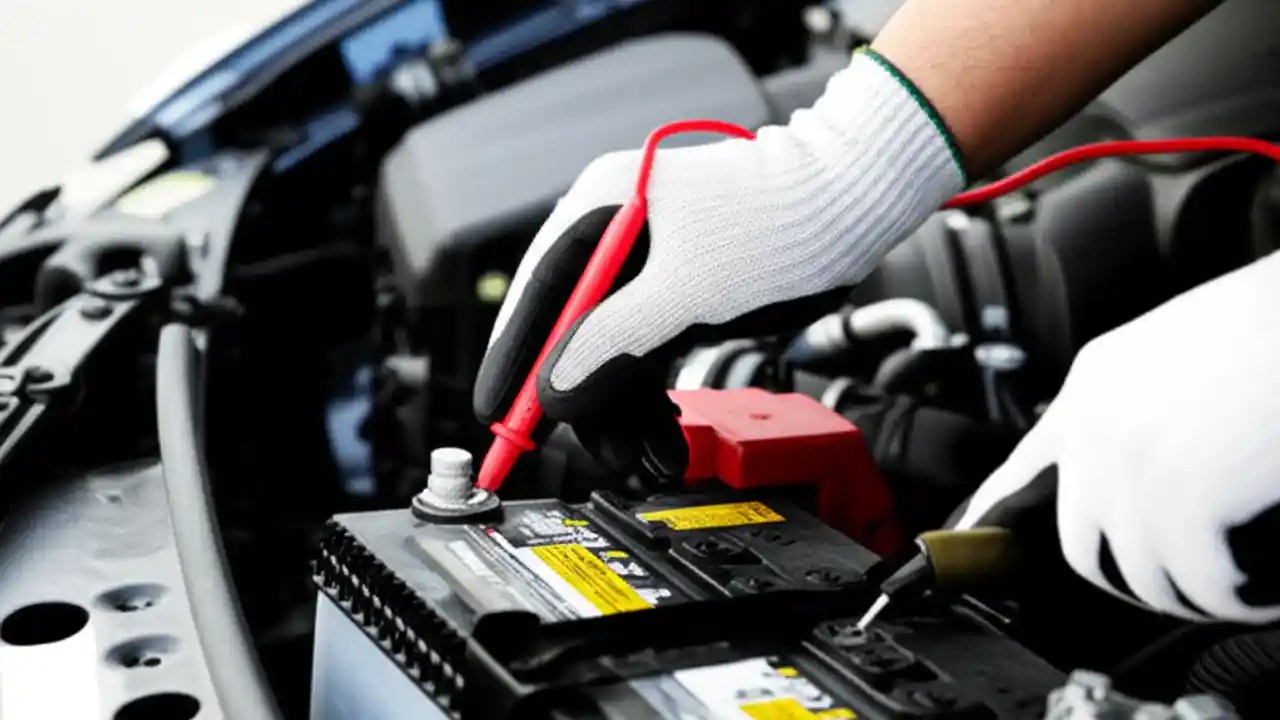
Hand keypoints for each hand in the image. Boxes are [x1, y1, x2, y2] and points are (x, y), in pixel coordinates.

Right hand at [474, 49, 964, 427]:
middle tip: (595, 453)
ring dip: (624, 410)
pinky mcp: (684, 292)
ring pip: (616, 352)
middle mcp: (618, 235)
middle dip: (583, 399)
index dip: (513, 359)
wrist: (852, 204)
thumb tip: (554, 393)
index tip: (494, 413)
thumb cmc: (777, 221)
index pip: (537, 293)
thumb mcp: (684, 292)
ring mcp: (652, 265)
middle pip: (574, 331)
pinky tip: (660, 434)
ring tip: (642, 459)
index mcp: (600, 209)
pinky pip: (651, 353)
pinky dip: (653, 396)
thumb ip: (612, 343)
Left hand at [957, 251, 1279, 622]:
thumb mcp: (1179, 354)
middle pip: (1082, 544)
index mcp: (1095, 382)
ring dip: (1191, 592)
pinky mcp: (1182, 500)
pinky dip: (1236, 598)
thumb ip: (1140, 412)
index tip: (972, 542)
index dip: (995, 513)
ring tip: (1238, 580)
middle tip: (1191, 577)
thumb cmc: (1271, 330)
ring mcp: (1131, 464)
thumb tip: (1144, 480)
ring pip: (1141, 574)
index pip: (1023, 467)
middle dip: (1136, 575)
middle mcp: (1095, 426)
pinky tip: (1261, 588)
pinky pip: (1200, 584)